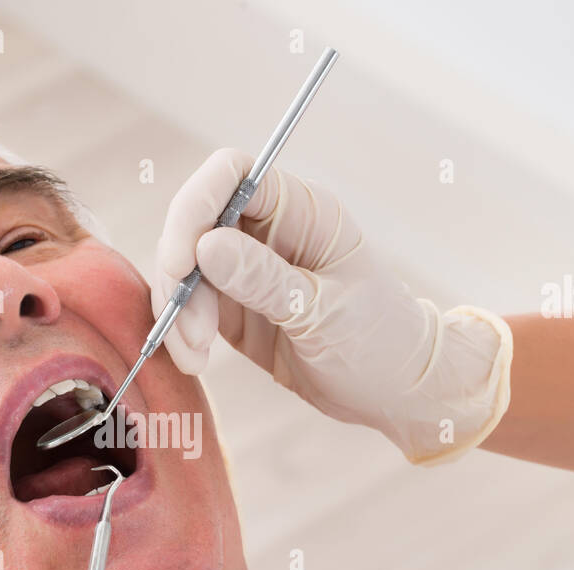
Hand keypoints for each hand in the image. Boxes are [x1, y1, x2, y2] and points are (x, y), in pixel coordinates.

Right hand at [153, 148, 512, 462]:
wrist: (396, 390)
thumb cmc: (379, 341)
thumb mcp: (324, 312)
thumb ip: (264, 279)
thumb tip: (205, 246)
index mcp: (303, 212)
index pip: (232, 176)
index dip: (196, 206)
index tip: (180, 262)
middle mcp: (268, 231)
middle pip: (195, 224)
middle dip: (181, 276)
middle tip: (189, 329)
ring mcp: (246, 270)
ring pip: (185, 270)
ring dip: (178, 312)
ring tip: (195, 356)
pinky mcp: (232, 309)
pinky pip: (189, 307)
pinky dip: (181, 333)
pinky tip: (194, 361)